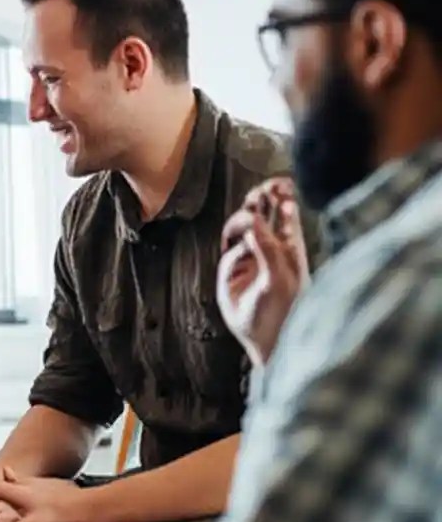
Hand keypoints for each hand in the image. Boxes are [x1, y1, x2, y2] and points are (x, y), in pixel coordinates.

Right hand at [217, 177, 309, 366]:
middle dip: (260, 201)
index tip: (280, 181)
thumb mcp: (279, 276)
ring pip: (243, 232)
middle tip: (259, 190)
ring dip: (244, 219)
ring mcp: (250, 262)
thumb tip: (253, 219)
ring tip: (249, 211)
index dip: (282, 197)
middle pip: (264, 218)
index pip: (286, 215)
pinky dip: (233, 245)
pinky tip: (236, 240)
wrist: (269, 340)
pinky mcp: (232, 274)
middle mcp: (270, 252)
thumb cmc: (285, 309)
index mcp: (290, 249)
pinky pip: (230, 253)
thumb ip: (265, 247)